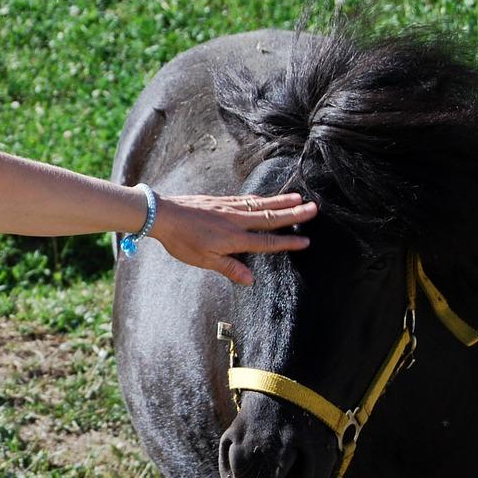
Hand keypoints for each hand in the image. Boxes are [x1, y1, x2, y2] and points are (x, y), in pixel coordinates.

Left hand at [148, 192, 316, 285]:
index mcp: (234, 238)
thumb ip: (229, 268)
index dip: (286, 243)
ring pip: (260, 204)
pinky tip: (266, 198)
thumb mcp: (204, 260)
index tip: (306, 241)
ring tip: (298, 198)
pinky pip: (246, 199)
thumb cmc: (182, 241)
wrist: (163, 214)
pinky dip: (261, 198)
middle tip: (314, 208)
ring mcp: (228, 208)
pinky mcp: (219, 201)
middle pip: (270, 217)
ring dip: (281, 202)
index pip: (266, 242)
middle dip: (293, 214)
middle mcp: (235, 220)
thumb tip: (251, 280)